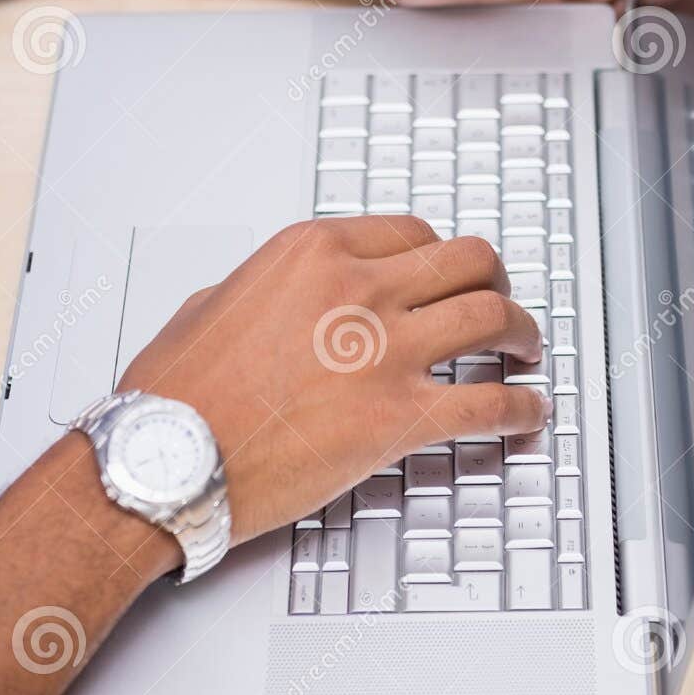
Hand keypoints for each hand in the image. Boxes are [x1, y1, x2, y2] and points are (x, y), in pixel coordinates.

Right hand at [119, 218, 547, 543]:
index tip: (452, 274)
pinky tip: (529, 413)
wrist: (164, 460)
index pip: (412, 234)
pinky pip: (489, 404)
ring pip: (494, 319)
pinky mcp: (399, 417)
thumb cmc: (174, 395)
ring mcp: (385, 351)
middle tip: (503, 305)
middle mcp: (358, 289)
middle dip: (497, 282)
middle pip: (469, 262)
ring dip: (523, 335)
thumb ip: (267, 288)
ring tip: (527, 352)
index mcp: (314, 253)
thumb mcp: (211, 303)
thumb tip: (289, 298)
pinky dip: (522, 408)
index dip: (444, 257)